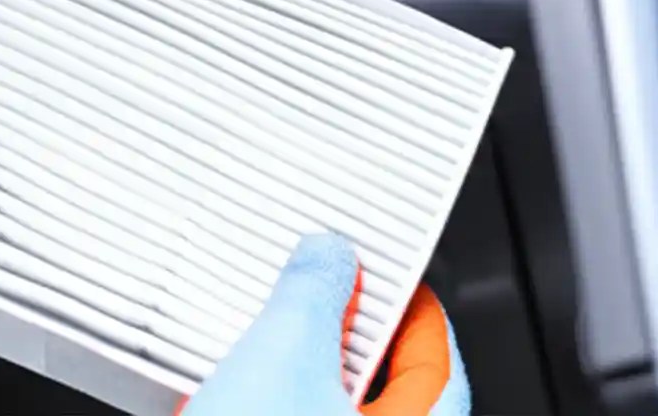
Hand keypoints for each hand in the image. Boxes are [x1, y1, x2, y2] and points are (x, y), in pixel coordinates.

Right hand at [181, 235, 469, 415]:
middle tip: (307, 294)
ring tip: (255, 339)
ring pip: (324, 407)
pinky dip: (263, 401)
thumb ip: (313, 293)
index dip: (403, 300)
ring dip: (290, 368)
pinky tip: (221, 388)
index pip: (436, 354)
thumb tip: (328, 256)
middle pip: (378, 381)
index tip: (373, 268)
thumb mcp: (283, 356)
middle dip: (336, 331)